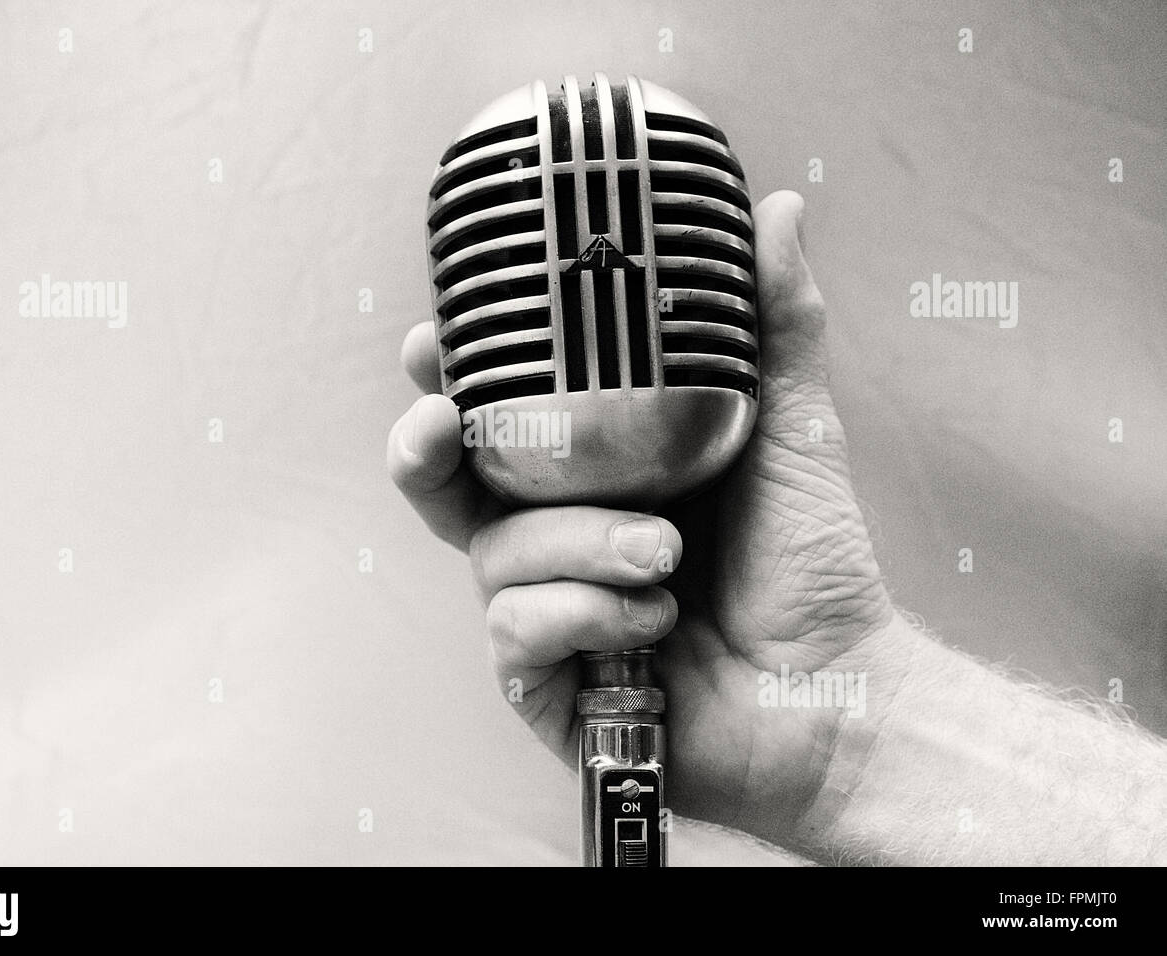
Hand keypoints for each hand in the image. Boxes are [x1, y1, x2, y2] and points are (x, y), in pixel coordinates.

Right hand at [388, 190, 904, 847]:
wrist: (836, 687)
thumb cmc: (808, 563)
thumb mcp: (787, 428)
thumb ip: (773, 325)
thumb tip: (780, 210)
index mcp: (593, 476)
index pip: (494, 422)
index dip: (448, 381)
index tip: (431, 343)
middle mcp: (555, 539)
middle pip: (444, 489)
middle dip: (423, 450)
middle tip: (439, 423)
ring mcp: (544, 612)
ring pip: (494, 555)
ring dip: (578, 543)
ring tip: (662, 551)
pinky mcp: (545, 684)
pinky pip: (516, 629)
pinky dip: (583, 613)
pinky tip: (648, 620)